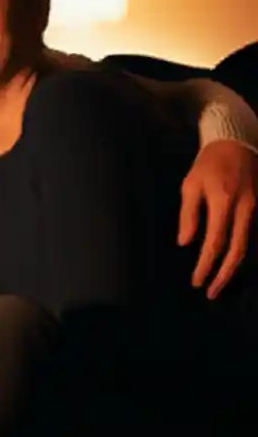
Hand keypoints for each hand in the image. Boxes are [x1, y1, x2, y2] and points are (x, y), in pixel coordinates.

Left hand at [178, 140, 255, 298]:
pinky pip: (251, 236)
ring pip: (247, 245)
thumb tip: (186, 243)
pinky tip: (230, 264)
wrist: (238, 143)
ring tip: (219, 283)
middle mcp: (245, 209)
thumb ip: (189, 214)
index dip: (205, 264)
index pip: (215, 242)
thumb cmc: (208, 164)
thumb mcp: (190, 185)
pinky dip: (241, 252)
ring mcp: (256, 209)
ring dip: (234, 267)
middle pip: (238, 250)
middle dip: (224, 275)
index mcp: (224, 201)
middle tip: (211, 293)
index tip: (196, 281)